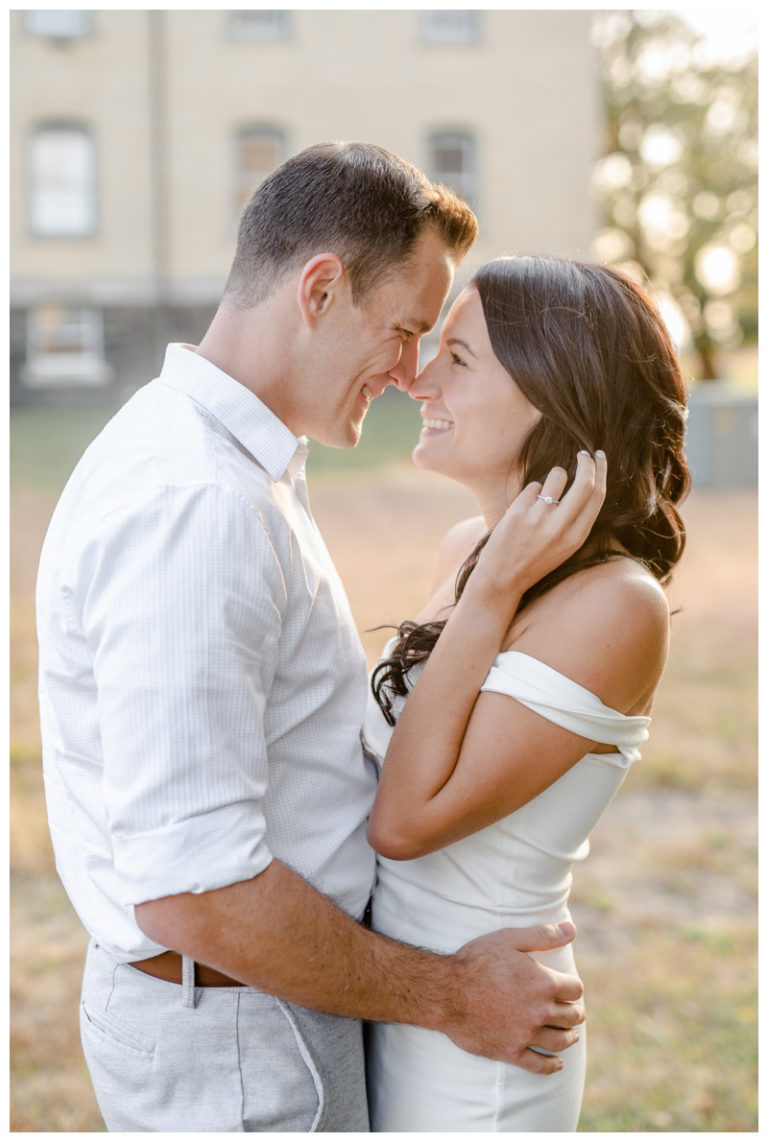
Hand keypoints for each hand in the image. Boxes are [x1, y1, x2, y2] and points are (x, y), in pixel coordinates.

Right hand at [444, 922, 584, 1073]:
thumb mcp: (509, 939)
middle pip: (571, 1016)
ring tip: (570, 1035)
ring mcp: (526, 1034)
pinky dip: (552, 1065)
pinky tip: (556, 1064)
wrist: (446, 992)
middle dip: (574, 1013)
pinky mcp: (511, 1052)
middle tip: (573, 1013)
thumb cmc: (476, 961)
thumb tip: (571, 928)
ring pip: (560, 1041)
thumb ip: (543, 934)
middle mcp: (540, 1011)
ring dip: (569, 1038)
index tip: (568, 989)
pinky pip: (539, 1065)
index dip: (572, 988)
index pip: (575, 989)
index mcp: (543, 983)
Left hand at [470, 451, 606, 602]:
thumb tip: (586, 480)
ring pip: (557, 476)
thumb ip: (576, 519)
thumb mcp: (565, 546)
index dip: (601, 472)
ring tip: (544, 493)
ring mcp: (538, 519)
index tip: (600, 459)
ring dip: (555, 476)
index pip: (597, 496)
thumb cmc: (535, 560)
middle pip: (585, 482)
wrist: (501, 579)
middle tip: (585, 453)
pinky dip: (531, 492)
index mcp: (576, 538)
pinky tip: (523, 510)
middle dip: (587, 462)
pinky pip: (533, 486)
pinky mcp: (518, 512)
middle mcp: (560, 528)